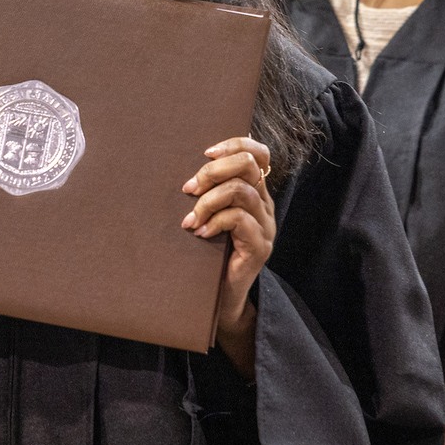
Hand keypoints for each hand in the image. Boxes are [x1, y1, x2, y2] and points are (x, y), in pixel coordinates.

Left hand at [182, 137, 276, 378]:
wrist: (221, 299)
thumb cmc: (207, 254)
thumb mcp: (207, 217)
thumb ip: (205, 194)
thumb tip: (178, 171)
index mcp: (255, 192)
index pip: (259, 153)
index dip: (235, 144)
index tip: (205, 154)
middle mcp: (265, 205)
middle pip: (249, 165)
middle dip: (214, 171)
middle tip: (188, 189)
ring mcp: (266, 226)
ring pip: (242, 191)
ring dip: (208, 201)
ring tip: (190, 219)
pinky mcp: (260, 247)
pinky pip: (239, 219)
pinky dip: (214, 221)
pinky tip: (199, 233)